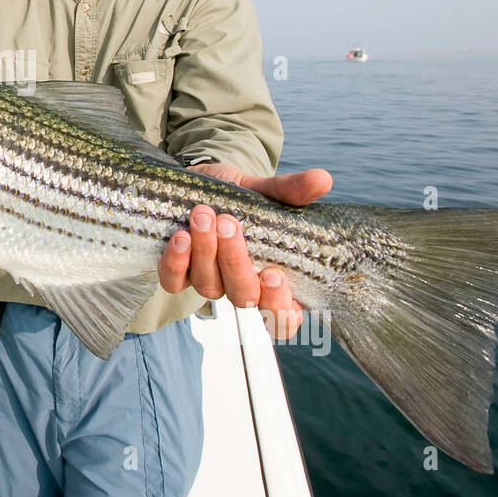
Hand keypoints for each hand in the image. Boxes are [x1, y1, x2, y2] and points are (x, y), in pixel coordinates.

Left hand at [158, 164, 333, 338]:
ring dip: (205, 251)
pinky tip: (180, 237)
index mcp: (271, 276)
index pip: (283, 317)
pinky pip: (174, 281)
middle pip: (243, 297)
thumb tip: (322, 179)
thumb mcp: (263, 191)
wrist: (196, 183)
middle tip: (229, 223)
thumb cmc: (236, 196)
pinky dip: (176, 262)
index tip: (274, 276)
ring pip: (209, 286)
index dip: (280, 307)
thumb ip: (290, 191)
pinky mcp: (177, 272)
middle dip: (235, 262)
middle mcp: (240, 285)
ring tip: (203, 215)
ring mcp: (207, 280)